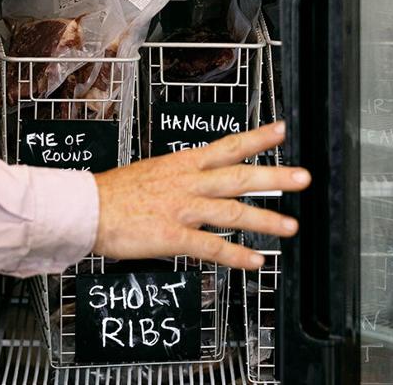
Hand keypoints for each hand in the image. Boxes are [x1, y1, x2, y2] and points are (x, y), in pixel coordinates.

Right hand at [93, 121, 308, 270]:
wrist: (88, 208)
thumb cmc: (119, 192)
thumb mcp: (156, 170)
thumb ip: (184, 175)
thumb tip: (206, 177)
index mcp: (184, 162)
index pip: (228, 145)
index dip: (257, 138)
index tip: (282, 129)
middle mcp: (188, 181)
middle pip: (239, 176)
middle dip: (274, 176)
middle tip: (303, 178)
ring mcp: (182, 208)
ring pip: (232, 212)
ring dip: (264, 220)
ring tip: (290, 227)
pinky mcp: (173, 235)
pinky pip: (211, 246)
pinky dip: (236, 255)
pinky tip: (255, 261)